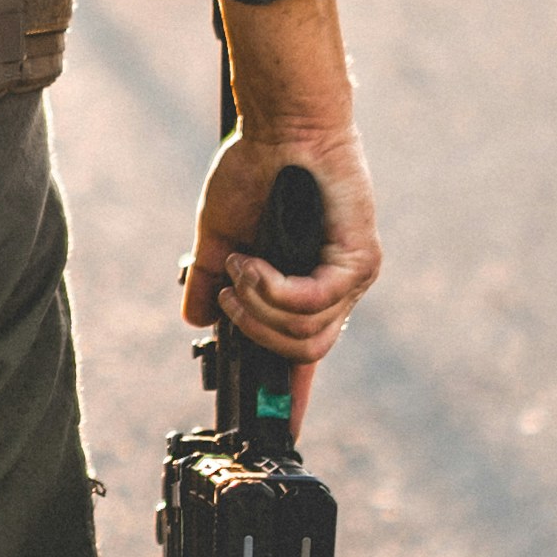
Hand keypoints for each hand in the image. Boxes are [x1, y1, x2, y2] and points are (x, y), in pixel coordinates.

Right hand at [182, 115, 380, 426]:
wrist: (281, 125)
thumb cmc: (256, 170)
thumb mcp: (220, 236)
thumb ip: (210, 280)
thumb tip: (197, 319)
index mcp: (307, 288)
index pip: (306, 355)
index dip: (294, 397)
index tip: (285, 431)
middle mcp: (336, 289)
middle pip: (301, 353)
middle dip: (255, 331)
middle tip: (231, 294)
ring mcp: (352, 277)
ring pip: (305, 332)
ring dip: (259, 304)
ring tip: (241, 265)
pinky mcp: (359, 258)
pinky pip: (313, 303)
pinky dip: (274, 288)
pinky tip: (255, 261)